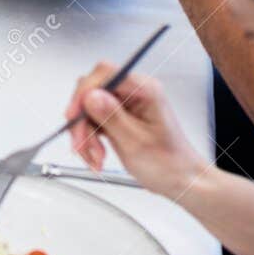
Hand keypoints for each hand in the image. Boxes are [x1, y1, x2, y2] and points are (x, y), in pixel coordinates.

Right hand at [63, 70, 207, 198]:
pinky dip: (89, 140)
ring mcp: (125, 104)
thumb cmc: (168, 164)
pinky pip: (92, 121)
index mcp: (145, 90)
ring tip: (95, 158)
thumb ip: (112, 117)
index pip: (105, 74)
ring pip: (88, 109)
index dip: (84, 92)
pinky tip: (96, 156)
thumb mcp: (136, 142)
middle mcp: (134, 93)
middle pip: (92, 92)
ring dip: (85, 135)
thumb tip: (90, 96)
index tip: (74, 116)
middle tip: (83, 145)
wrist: (179, 180)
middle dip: (82, 121)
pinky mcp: (118, 117)